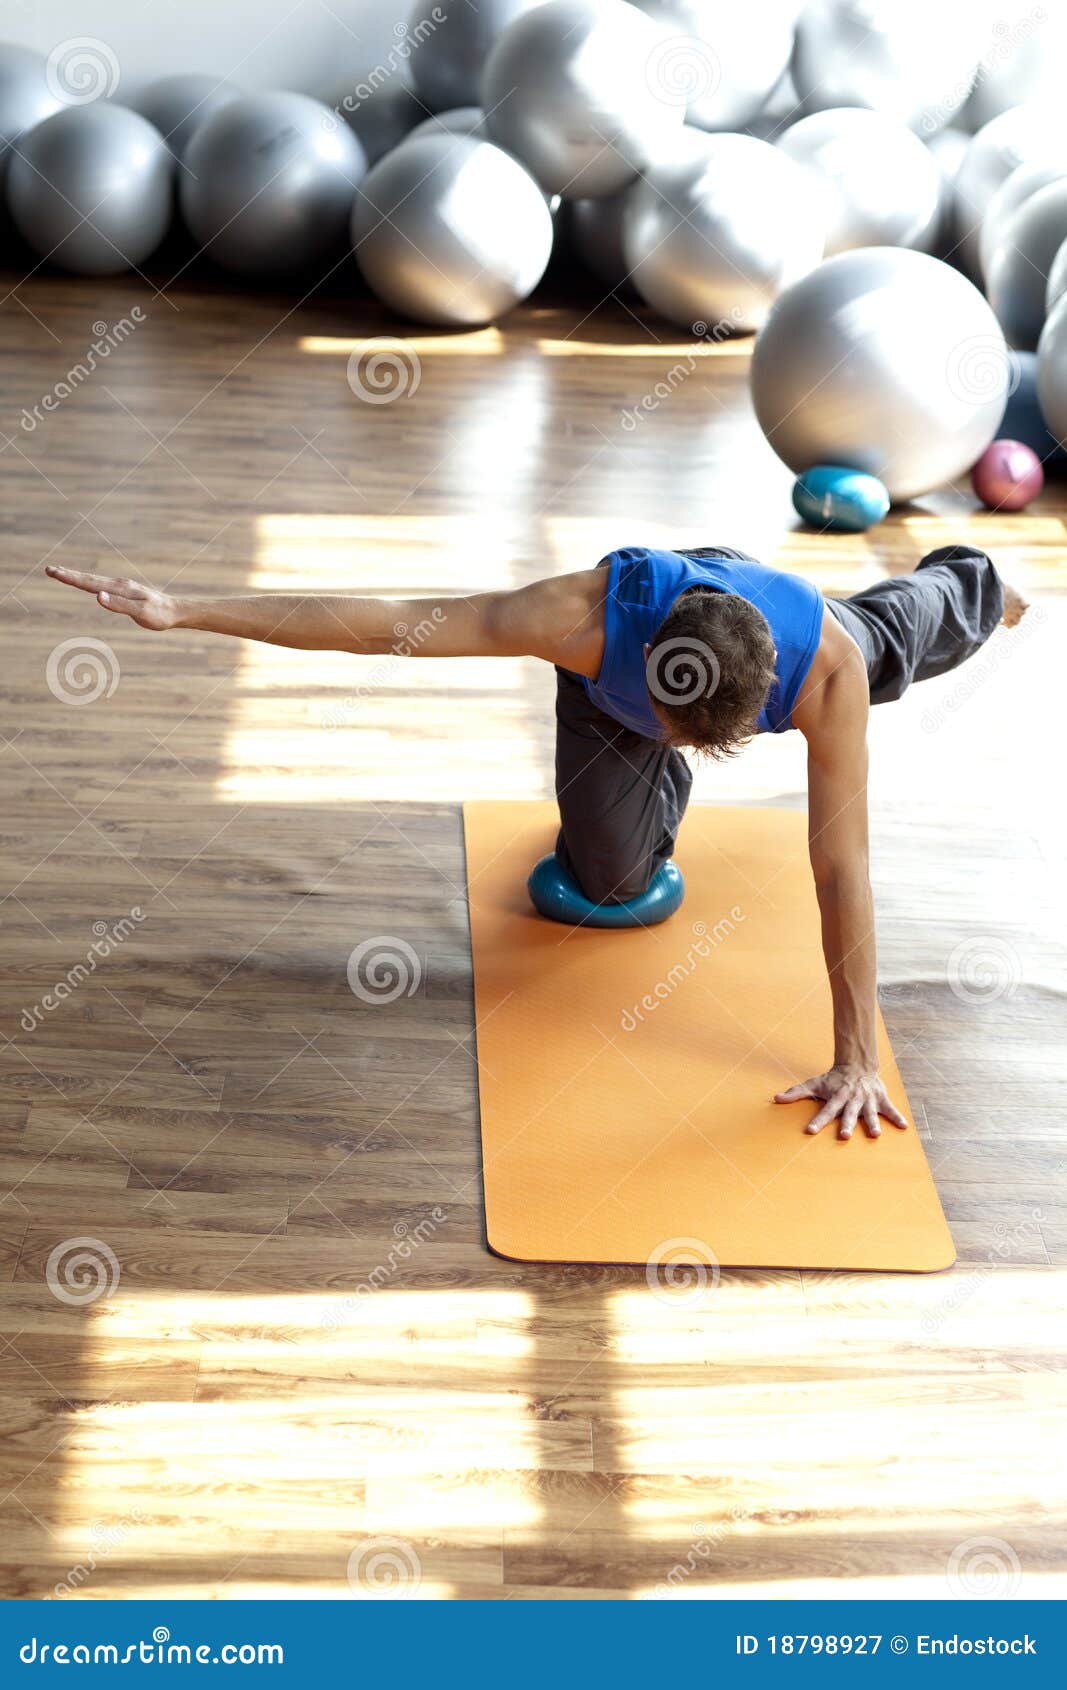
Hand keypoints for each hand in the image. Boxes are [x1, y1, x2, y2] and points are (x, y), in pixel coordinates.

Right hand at [45, 565, 178, 630]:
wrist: (175, 611)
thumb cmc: (159, 615)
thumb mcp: (140, 613)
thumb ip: (119, 605)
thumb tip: (97, 596)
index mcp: (119, 588)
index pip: (90, 583)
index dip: (71, 578)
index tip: (54, 572)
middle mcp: (118, 584)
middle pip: (88, 579)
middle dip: (68, 574)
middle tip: (49, 570)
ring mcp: (121, 587)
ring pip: (94, 580)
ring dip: (76, 577)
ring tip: (60, 573)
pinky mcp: (124, 591)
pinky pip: (101, 585)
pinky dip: (88, 582)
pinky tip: (86, 584)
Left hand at [774, 1065, 908, 1140]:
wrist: (857, 1064)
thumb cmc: (833, 1078)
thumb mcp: (814, 1083)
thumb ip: (796, 1092)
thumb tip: (776, 1099)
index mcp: (836, 1096)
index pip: (825, 1110)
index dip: (817, 1120)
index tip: (810, 1131)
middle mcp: (852, 1099)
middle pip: (849, 1113)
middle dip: (847, 1124)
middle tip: (844, 1136)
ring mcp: (868, 1099)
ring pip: (870, 1113)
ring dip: (873, 1123)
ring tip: (876, 1134)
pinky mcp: (881, 1098)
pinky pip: (890, 1109)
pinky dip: (897, 1117)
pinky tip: (904, 1127)